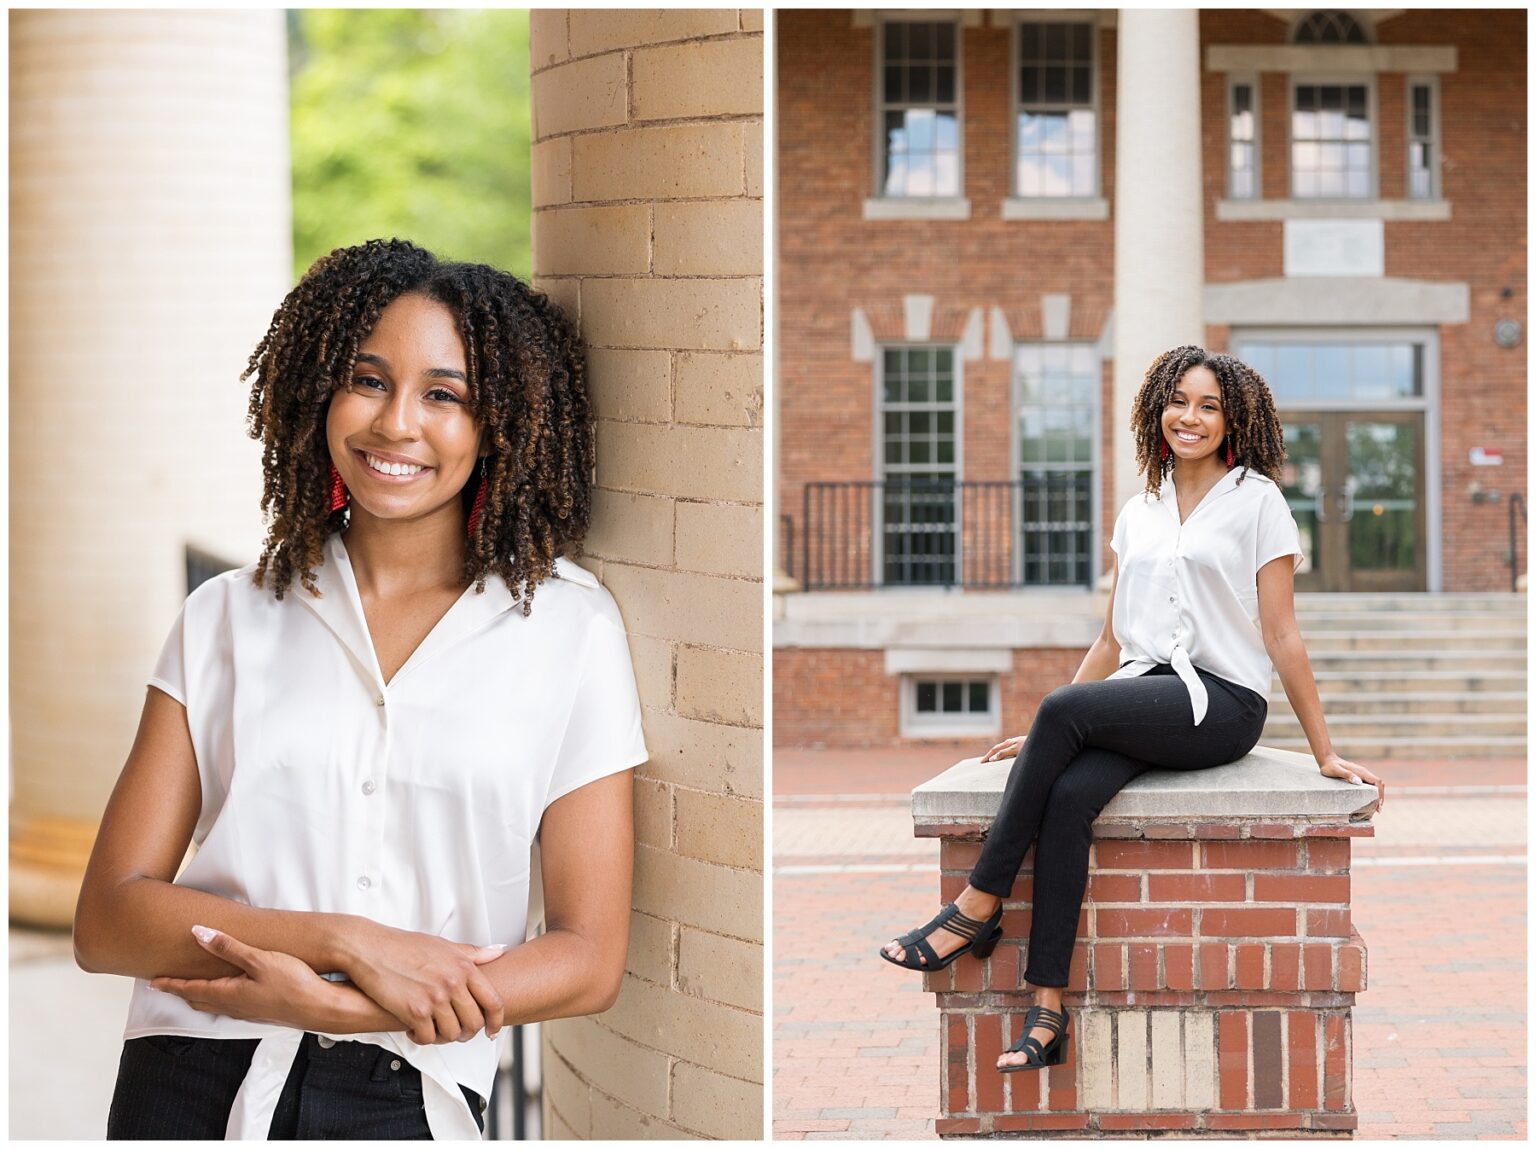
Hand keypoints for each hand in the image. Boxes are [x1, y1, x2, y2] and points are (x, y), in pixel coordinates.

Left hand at [151, 926, 353, 1030]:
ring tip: (191, 988)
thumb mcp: (259, 960)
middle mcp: (234, 1006)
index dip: (171, 984)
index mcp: (228, 994)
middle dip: (181, 992)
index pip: (190, 989)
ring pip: (213, 1005)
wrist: (319, 1008)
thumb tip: (198, 934)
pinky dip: (217, 999)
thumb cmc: (292, 983)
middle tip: (167, 984)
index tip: (154, 981)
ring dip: (198, 996)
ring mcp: (248, 1011)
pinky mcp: (260, 1011)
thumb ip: (228, 947)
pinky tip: (227, 993)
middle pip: (198, 1000)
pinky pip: (229, 1006)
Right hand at [336, 919, 505, 1045]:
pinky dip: (422, 1038)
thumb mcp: (443, 944)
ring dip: (442, 1036)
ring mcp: (434, 998)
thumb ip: (472, 952)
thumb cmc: (403, 946)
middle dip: (466, 1033)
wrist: (369, 948)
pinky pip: (428, 1038)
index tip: (491, 1030)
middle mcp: (453, 983)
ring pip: (452, 1034)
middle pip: (474, 1023)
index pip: (494, 1002)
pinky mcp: (414, 1011)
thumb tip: (497, 951)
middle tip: (454, 1031)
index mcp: (464, 966)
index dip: (496, 1021)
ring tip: (432, 1028)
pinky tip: (414, 1028)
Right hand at [981, 736, 1023, 762]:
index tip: (981, 762)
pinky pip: (1008, 751)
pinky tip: (1005, 758)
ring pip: (1003, 750)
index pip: (994, 750)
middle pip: (997, 749)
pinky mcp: (1020, 747)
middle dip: (990, 755)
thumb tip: (993, 758)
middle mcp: (1010, 743)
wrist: (1040, 742)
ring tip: (992, 761)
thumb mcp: (1015, 750)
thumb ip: (1003, 753)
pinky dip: (1003, 755)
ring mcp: (1015, 744)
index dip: (987, 756)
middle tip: (984, 762)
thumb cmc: (1027, 746)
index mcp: (1007, 743)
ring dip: (996, 755)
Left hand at [1319, 754, 1384, 810]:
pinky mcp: (1358, 777)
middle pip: (1379, 785)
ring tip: (1375, 808)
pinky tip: (1368, 801)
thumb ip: (1347, 774)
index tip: (1378, 804)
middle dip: (1380, 796)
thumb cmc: (1330, 766)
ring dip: (1377, 796)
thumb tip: (1359, 782)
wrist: (1326, 759)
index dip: (1380, 793)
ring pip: (1375, 785)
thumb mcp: (1336, 771)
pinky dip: (1372, 794)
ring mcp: (1362, 775)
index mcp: (1361, 772)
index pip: (1377, 782)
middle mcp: (1364, 773)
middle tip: (1378, 810)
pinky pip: (1369, 786)